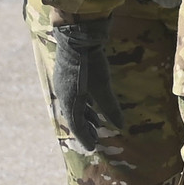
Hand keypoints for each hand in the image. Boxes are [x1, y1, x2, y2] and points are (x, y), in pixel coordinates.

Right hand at [51, 19, 124, 150]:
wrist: (76, 38)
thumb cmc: (90, 64)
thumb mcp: (103, 87)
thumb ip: (110, 107)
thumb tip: (121, 126)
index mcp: (69, 100)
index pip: (76, 125)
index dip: (84, 136)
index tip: (92, 147)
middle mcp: (63, 94)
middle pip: (73, 117)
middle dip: (84, 128)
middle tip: (95, 138)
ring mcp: (63, 83)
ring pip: (73, 105)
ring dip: (84, 115)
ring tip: (94, 123)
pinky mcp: (67, 74)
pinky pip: (74, 95)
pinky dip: (83, 104)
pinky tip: (90, 103)